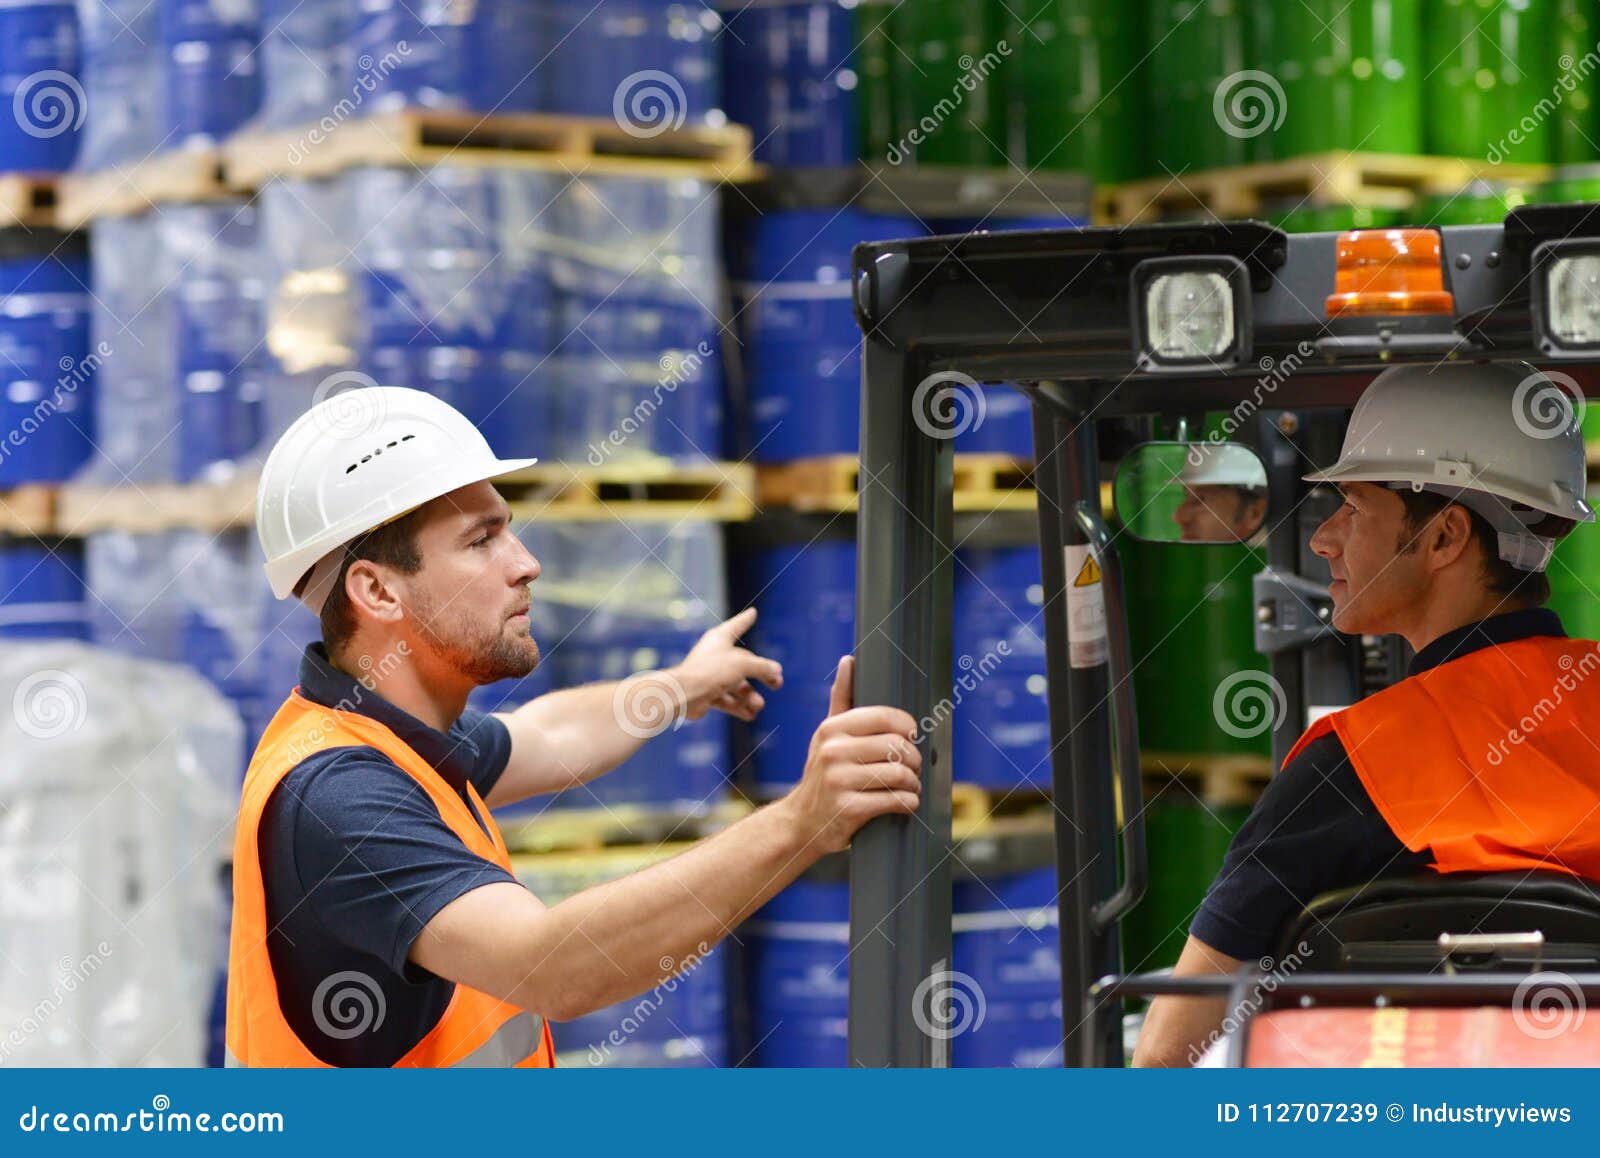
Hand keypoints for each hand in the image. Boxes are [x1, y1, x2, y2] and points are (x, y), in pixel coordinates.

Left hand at [672, 607, 783, 722]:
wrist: (684, 694)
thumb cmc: (712, 671)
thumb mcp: (744, 664)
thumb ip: (763, 667)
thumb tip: (777, 671)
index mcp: (720, 639)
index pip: (737, 625)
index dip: (745, 620)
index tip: (753, 613)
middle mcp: (715, 655)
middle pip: (744, 663)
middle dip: (762, 675)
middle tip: (777, 684)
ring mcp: (711, 675)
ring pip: (736, 685)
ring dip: (750, 696)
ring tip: (758, 705)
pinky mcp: (706, 694)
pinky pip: (727, 700)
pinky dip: (739, 707)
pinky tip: (750, 715)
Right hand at [779, 656, 921, 854]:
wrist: (801, 822)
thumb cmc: (822, 774)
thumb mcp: (827, 735)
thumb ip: (842, 698)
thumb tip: (849, 659)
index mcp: (832, 728)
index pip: (885, 717)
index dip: (908, 727)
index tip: (911, 737)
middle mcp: (832, 751)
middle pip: (897, 746)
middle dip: (914, 759)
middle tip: (913, 767)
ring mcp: (839, 781)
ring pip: (900, 774)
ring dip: (914, 783)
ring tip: (910, 786)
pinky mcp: (848, 809)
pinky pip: (895, 800)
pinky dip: (909, 802)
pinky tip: (906, 802)